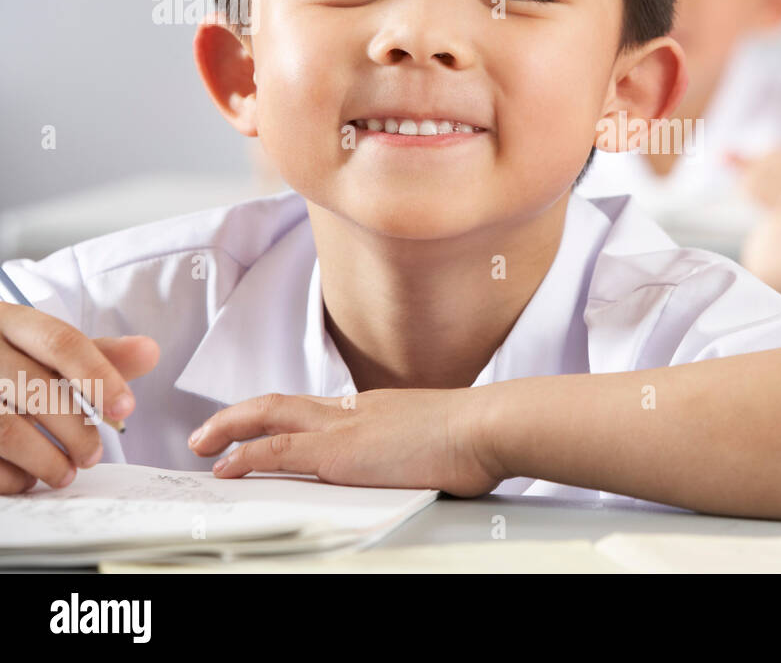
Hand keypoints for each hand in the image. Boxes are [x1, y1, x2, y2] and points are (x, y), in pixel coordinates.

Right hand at [0, 302, 157, 492]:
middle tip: (94, 455)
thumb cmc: (6, 363)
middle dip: (76, 429)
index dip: (99, 376)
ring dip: (45, 459)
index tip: (126, 409)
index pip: (61, 341)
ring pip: (5, 430)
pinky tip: (27, 479)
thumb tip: (150, 351)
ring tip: (66, 473)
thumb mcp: (42, 349)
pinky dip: (11, 475)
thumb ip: (95, 354)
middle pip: (36, 389)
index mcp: (7, 320)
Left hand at [188, 388, 506, 496]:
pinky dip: (246, 456)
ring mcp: (344, 427)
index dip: (277, 416)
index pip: (311, 407)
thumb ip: (410, 445)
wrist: (487, 427)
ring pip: (269, 417)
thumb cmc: (475, 437)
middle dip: (237, 417)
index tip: (258, 427)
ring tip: (202, 445)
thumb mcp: (432, 438)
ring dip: (228, 429)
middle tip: (206, 434)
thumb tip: (413, 463)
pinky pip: (278, 451)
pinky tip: (226, 468)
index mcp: (372, 409)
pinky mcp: (340, 451)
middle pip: (279, 403)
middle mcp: (351, 410)